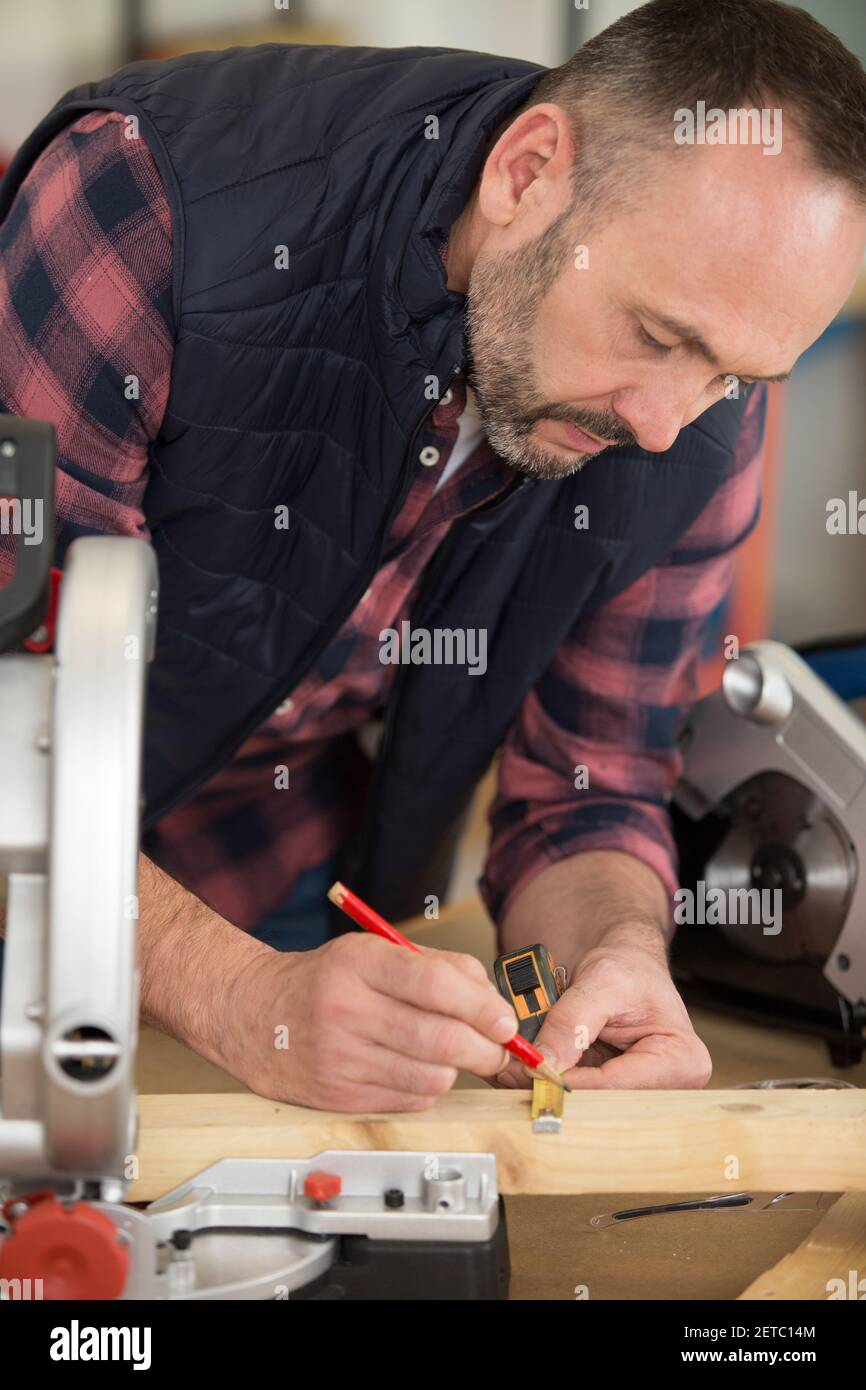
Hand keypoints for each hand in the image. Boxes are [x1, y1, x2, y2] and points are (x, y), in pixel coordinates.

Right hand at [219, 932, 517, 1110]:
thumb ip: (438, 967)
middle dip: (485, 1050)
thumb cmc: (324, 980)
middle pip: (441, 1040)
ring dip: (455, 1071)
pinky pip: (409, 1101)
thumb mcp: (374, 952)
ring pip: (431, 1077)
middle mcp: (346, 1009)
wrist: (253, 1014)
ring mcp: (339, 1057)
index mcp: (359, 963)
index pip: (437, 985)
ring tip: (448, 1055)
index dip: (483, 1007)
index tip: (505, 1021)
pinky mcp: (336, 1095)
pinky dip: (427, 1089)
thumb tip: (493, 1001)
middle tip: (497, 1048)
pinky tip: (415, 1069)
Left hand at [492, 936, 711, 1088]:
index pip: (618, 1087)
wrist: (626, 963)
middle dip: (552, 1088)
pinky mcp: (611, 1092)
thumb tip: (544, 1062)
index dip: (569, 1083)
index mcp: (681, 1061)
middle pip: (600, 1103)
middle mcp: (666, 1088)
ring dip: (543, 1088)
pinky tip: (520, 1069)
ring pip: (582, 1105)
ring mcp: (637, 1093)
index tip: (529, 1072)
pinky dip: (545, 1081)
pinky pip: (574, 1095)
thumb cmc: (629, 967)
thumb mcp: (602, 981)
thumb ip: (573, 1020)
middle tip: (511, 1071)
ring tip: (510, 1066)